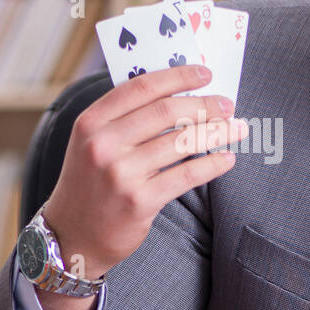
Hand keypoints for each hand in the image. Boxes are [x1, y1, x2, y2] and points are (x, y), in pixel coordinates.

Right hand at [42, 65, 247, 281]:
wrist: (72, 236)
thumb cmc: (90, 184)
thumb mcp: (91, 144)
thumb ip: (123, 119)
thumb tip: (179, 94)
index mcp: (91, 122)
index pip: (141, 87)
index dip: (178, 76)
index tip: (204, 73)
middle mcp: (103, 144)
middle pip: (166, 111)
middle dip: (204, 104)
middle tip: (227, 104)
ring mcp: (121, 174)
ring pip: (181, 142)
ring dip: (216, 131)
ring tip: (237, 128)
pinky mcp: (139, 201)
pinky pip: (186, 176)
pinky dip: (212, 165)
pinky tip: (227, 159)